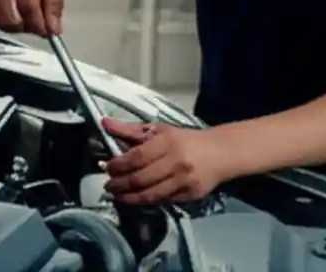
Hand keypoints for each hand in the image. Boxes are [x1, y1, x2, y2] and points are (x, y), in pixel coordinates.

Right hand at [0, 0, 63, 35]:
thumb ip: (53, 2)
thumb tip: (53, 30)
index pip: (28, 9)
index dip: (39, 26)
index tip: (48, 33)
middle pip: (8, 18)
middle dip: (25, 27)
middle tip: (36, 22)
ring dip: (10, 24)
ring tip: (22, 12)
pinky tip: (8, 4)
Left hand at [102, 119, 233, 203]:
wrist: (221, 153)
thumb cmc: (186, 140)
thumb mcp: (160, 131)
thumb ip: (131, 130)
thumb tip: (104, 123)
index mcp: (168, 142)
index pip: (136, 157)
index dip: (118, 165)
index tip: (108, 167)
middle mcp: (176, 162)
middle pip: (140, 178)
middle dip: (119, 184)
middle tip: (108, 185)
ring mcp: (184, 181)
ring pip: (149, 195)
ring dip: (128, 197)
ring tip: (117, 195)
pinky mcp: (189, 196)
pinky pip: (161, 201)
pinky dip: (145, 201)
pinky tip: (136, 197)